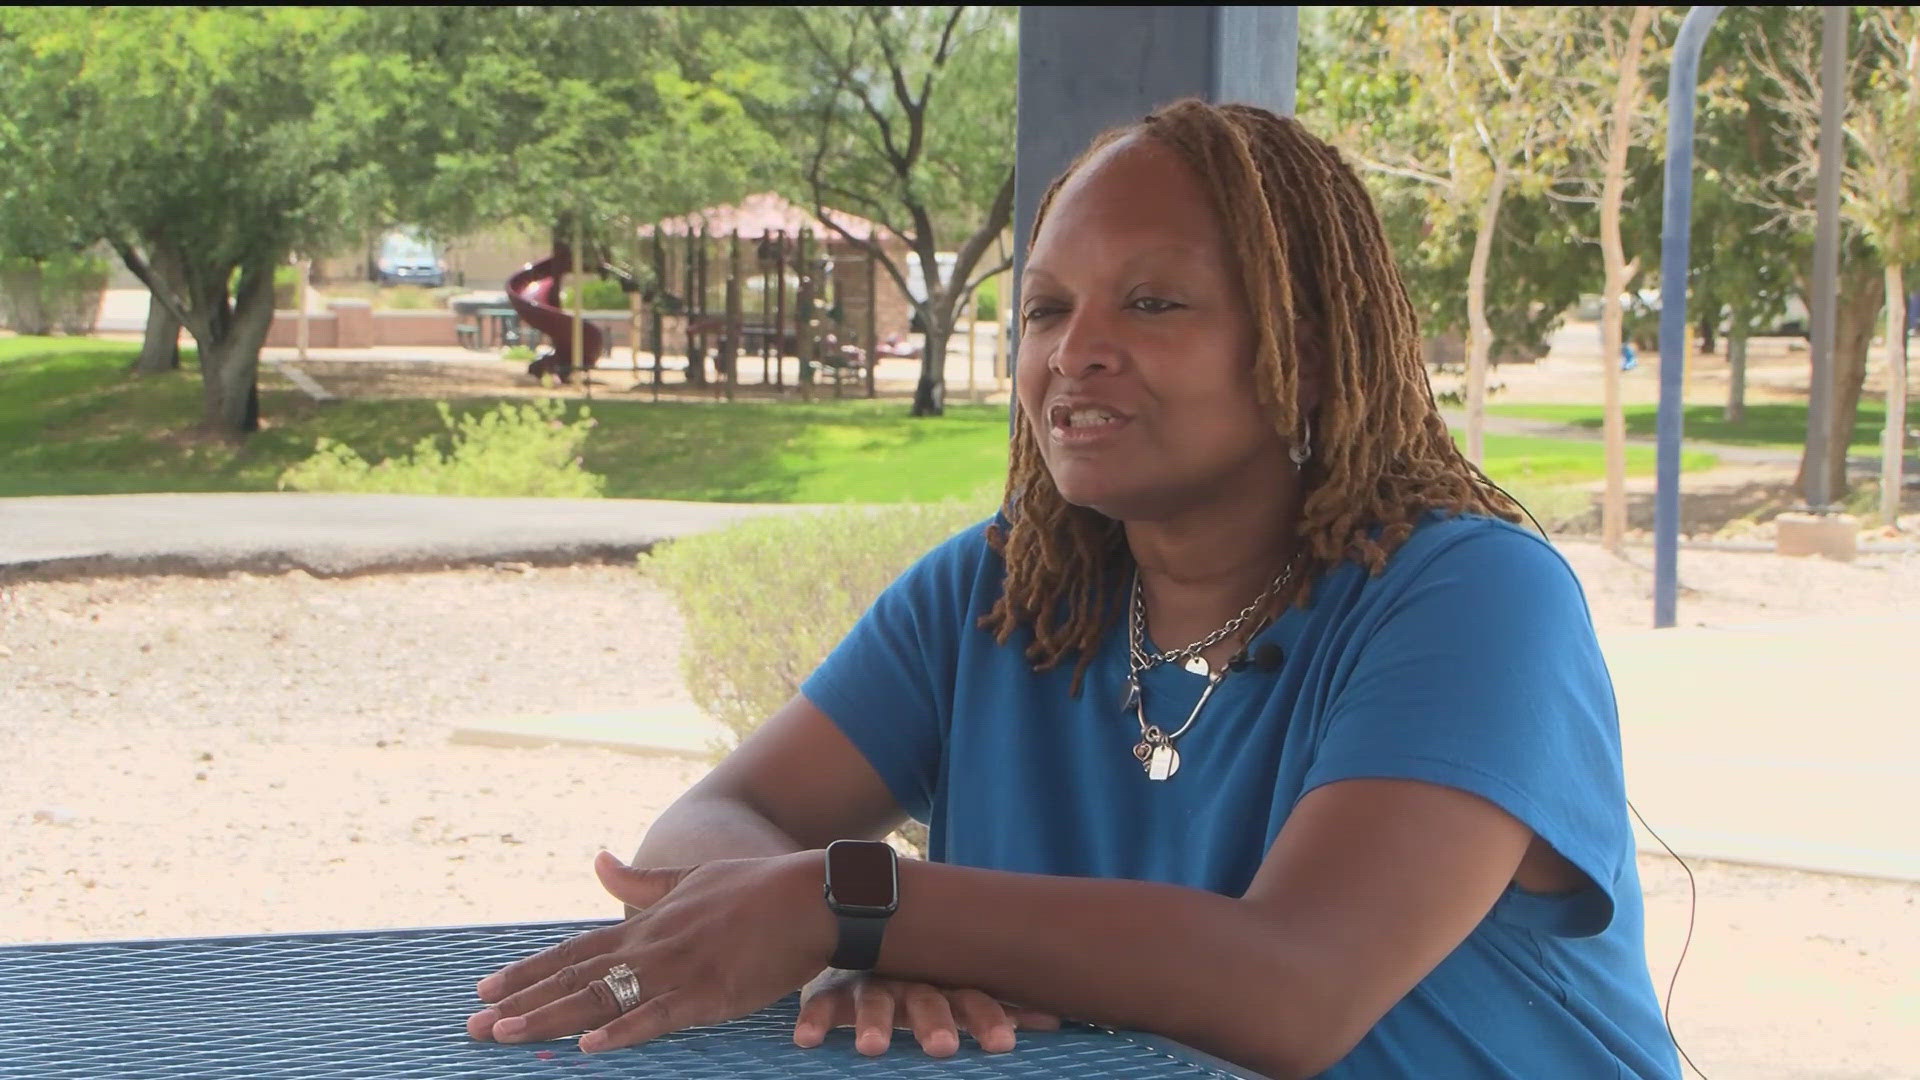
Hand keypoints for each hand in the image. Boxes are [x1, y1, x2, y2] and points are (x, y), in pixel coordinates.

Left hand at [466, 849, 833, 1053]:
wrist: (812, 895)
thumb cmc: (758, 889)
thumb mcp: (692, 876)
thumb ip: (641, 879)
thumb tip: (597, 859)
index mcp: (647, 923)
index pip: (574, 951)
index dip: (528, 971)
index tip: (485, 987)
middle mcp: (652, 945)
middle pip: (574, 978)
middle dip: (521, 1004)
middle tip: (472, 1026)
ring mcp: (678, 969)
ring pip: (602, 998)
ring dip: (550, 1020)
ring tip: (505, 1036)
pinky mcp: (710, 993)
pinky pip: (657, 1017)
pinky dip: (621, 1032)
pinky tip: (588, 1047)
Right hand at [795, 969, 1061, 1057]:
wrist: (862, 919)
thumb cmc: (925, 972)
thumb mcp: (959, 985)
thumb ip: (998, 1004)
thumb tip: (1055, 1018)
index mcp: (946, 977)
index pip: (972, 996)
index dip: (988, 1018)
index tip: (1003, 1045)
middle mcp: (910, 975)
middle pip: (925, 998)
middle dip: (935, 1022)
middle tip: (943, 1048)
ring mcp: (869, 978)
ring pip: (873, 998)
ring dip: (874, 1022)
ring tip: (873, 1048)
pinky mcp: (831, 985)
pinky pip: (820, 1001)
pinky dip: (815, 1017)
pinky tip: (807, 1039)